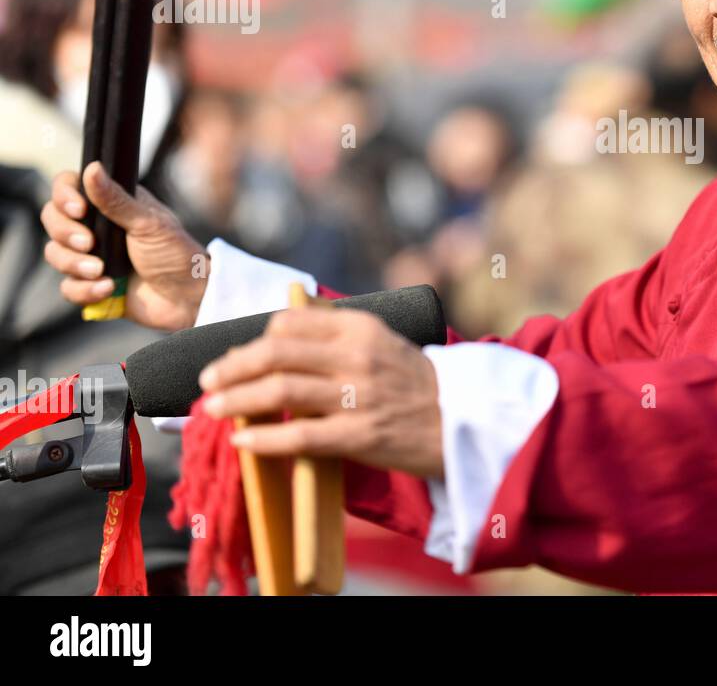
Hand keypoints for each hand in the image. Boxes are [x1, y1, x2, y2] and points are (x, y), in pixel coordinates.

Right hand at [41, 161, 208, 330]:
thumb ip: (117, 199)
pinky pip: (68, 287)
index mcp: (111, 204)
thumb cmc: (176, 253)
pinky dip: (84, 289)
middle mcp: (96, 227)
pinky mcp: (91, 284)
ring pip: (55, 254)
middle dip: (65, 233)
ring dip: (74, 264)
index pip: (69, 187)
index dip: (64, 196)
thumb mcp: (149, 223)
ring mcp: (91, 256)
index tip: (79, 210)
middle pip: (52, 219)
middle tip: (89, 244)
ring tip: (101, 271)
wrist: (188, 297)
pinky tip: (108, 288)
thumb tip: (93, 168)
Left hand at [199, 307, 443, 478]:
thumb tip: (282, 327)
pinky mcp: (358, 435)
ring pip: (278, 391)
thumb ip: (337, 331)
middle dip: (232, 367)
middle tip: (208, 381)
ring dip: (235, 399)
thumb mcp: (382, 339)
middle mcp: (356, 356)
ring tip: (212, 409)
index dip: (253, 339)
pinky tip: (242, 439)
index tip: (237, 355)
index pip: (289, 323)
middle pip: (274, 353)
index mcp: (360, 327)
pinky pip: (298, 435)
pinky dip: (263, 437)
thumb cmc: (416, 382)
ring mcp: (356, 396)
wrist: (463, 421)